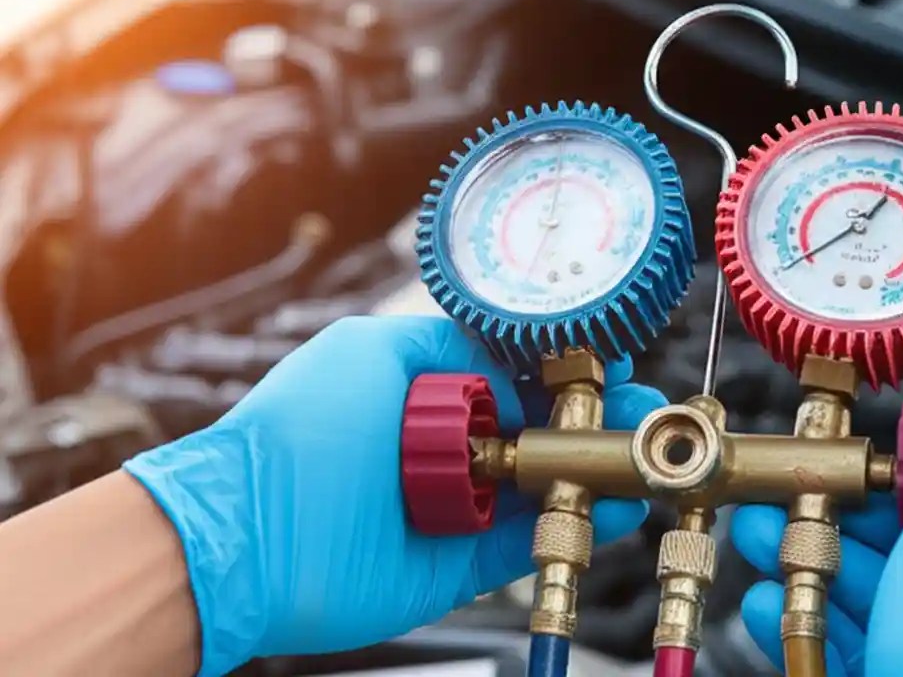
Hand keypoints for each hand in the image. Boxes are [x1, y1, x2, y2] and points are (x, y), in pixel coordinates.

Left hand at [124, 316, 663, 676]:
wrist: (251, 532)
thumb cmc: (300, 431)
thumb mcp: (376, 350)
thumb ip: (453, 342)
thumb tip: (519, 354)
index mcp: (426, 391)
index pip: (515, 372)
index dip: (566, 364)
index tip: (610, 354)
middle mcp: (445, 447)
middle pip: (541, 428)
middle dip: (596, 415)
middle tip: (641, 406)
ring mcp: (455, 506)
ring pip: (546, 484)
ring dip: (600, 467)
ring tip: (647, 450)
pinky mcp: (459, 564)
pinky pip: (531, 541)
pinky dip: (580, 523)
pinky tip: (621, 504)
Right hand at [733, 358, 902, 675]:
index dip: (896, 467)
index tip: (844, 449)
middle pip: (901, 549)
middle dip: (830, 512)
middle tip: (779, 488)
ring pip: (861, 600)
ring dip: (802, 560)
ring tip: (756, 535)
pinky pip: (836, 653)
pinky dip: (794, 623)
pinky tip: (763, 605)